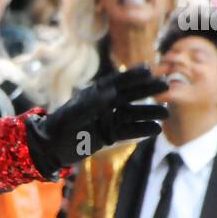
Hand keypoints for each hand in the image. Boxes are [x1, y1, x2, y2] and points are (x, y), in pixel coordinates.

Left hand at [24, 66, 167, 175]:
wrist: (50, 148)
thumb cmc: (58, 127)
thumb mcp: (73, 115)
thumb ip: (91, 105)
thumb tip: (111, 94)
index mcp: (94, 94)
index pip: (116, 82)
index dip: (132, 75)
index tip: (148, 69)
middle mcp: (103, 104)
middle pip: (129, 95)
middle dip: (147, 91)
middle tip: (166, 85)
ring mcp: (107, 119)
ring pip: (132, 114)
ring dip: (149, 112)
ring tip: (166, 112)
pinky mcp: (109, 135)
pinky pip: (128, 131)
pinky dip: (142, 130)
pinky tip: (157, 129)